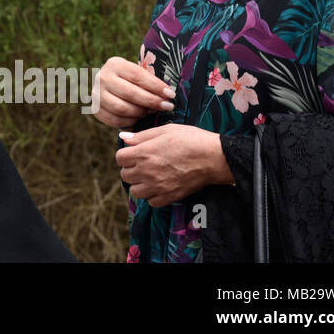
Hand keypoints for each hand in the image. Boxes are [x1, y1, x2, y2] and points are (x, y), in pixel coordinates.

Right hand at [93, 55, 174, 126]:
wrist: (110, 86)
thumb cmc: (131, 80)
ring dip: (141, 113)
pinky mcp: (96, 109)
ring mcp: (97, 94)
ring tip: (151, 111)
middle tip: (167, 106)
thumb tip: (168, 94)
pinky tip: (139, 117)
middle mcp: (102, 77)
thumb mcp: (138, 73)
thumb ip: (150, 80)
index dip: (156, 86)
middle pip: (130, 93)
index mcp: (114, 64)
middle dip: (152, 101)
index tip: (171, 95)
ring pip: (122, 108)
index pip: (138, 76)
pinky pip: (115, 120)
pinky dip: (130, 121)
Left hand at [115, 123, 230, 205]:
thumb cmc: (191, 140)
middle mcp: (147, 171)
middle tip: (142, 164)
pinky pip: (151, 202)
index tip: (134, 153)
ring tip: (149, 177)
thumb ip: (141, 136)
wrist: (214, 157)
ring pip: (135, 191)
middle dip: (131, 169)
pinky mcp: (170, 196)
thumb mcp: (165, 130)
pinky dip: (152, 196)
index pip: (119, 158)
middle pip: (125, 175)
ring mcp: (158, 186)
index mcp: (144, 152)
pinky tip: (159, 186)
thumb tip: (123, 138)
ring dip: (139, 184)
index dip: (126, 154)